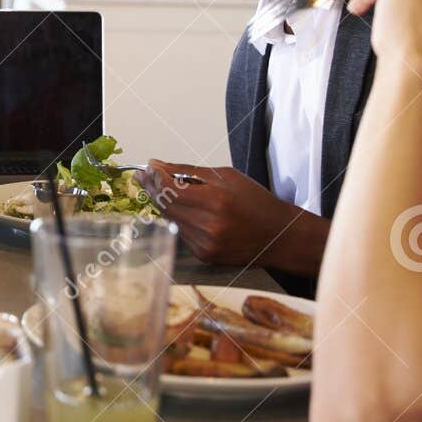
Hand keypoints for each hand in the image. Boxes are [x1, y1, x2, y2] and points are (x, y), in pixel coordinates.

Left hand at [138, 161, 296, 265]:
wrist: (277, 236)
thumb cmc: (255, 202)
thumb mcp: (226, 176)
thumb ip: (189, 172)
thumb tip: (158, 166)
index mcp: (215, 201)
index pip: (170, 189)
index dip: (155, 177)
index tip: (148, 167)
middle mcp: (208, 225)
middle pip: (165, 205)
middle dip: (152, 188)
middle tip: (143, 176)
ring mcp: (204, 244)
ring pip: (170, 219)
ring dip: (162, 203)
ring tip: (160, 188)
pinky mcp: (203, 255)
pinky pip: (181, 232)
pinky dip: (178, 219)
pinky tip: (183, 209)